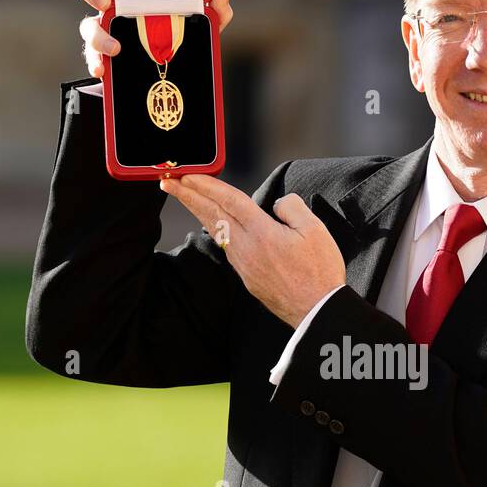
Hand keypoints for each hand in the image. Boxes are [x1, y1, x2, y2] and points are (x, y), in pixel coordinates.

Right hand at [76, 0, 233, 78]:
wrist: (171, 70)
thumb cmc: (182, 33)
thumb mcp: (201, 19)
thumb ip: (214, 7)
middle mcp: (116, 4)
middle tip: (105, 1)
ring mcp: (107, 28)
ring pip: (88, 26)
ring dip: (97, 35)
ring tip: (115, 48)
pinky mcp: (105, 53)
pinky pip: (93, 56)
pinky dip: (96, 63)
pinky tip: (103, 70)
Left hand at [160, 173, 346, 327]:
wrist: (316, 311)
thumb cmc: (319, 271)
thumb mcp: (315, 230)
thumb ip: (291, 207)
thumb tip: (275, 206)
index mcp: (262, 232)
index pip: (228, 200)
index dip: (206, 184)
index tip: (187, 175)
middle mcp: (246, 248)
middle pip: (211, 214)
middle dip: (188, 195)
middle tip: (168, 182)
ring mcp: (244, 264)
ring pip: (216, 230)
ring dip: (198, 211)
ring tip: (186, 198)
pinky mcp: (247, 277)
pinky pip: (226, 246)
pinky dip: (214, 229)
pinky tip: (213, 224)